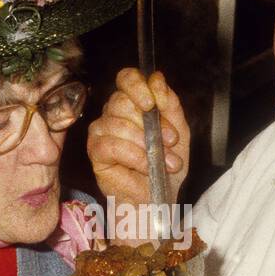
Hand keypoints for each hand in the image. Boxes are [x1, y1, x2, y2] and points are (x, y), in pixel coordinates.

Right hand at [86, 69, 190, 220]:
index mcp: (133, 103)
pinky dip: (135, 156)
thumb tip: (156, 78)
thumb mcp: (178, 130)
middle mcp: (113, 112)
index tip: (156, 103)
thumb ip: (169, 103)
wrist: (159, 197)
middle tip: (170, 142)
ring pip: (118, 123)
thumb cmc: (165, 165)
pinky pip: (112, 145)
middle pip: (122, 100)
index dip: (140, 86)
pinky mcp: (95, 151)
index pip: (127, 78)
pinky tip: (147, 167)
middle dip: (152, 123)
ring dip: (148, 144)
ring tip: (167, 162)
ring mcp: (101, 130)